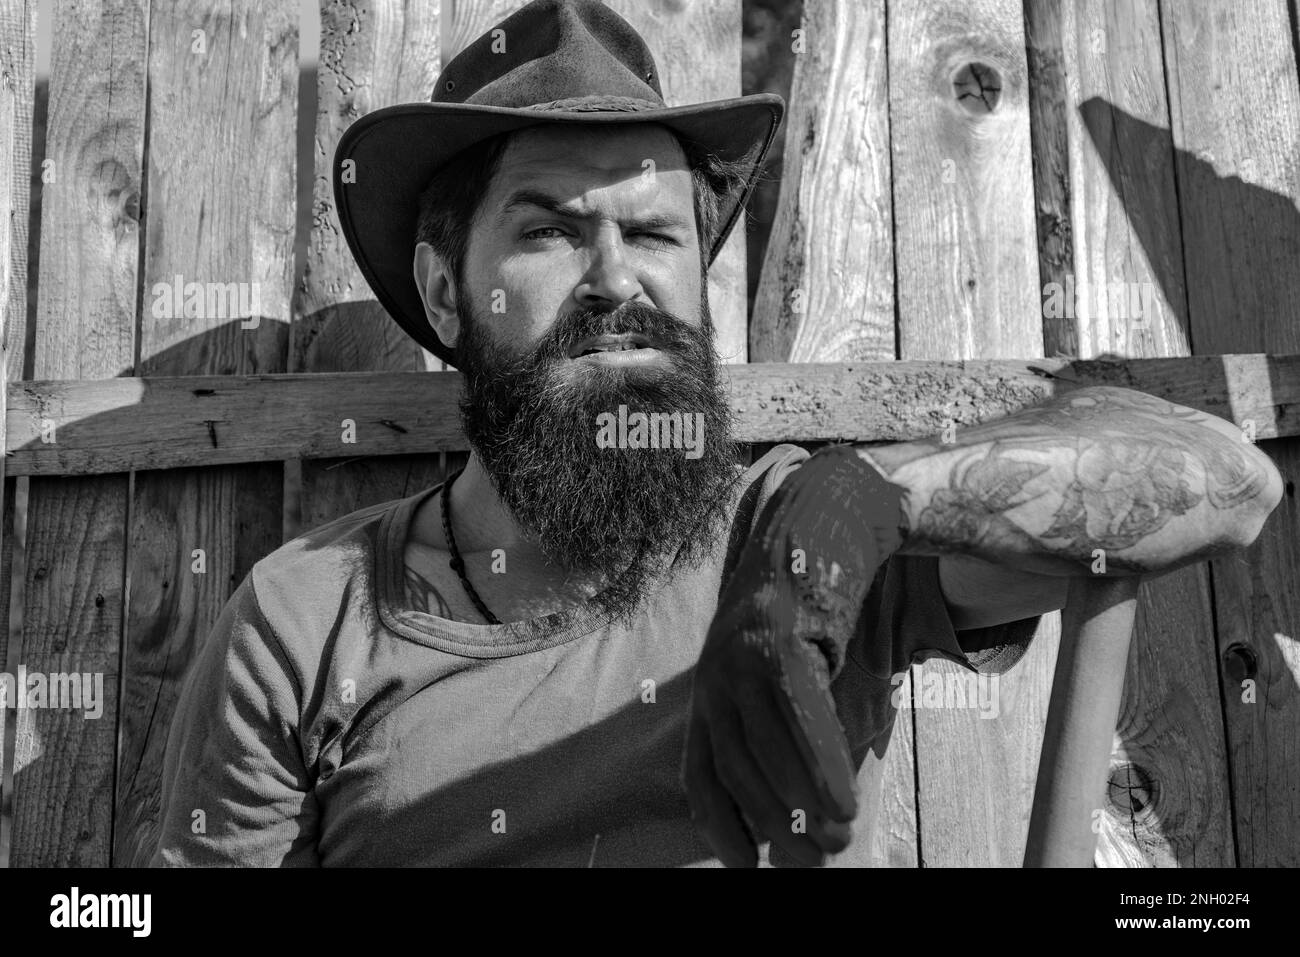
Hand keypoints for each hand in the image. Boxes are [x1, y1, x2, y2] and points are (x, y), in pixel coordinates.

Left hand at [681, 444, 908, 865]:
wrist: (826, 517)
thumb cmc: (813, 604)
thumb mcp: (789, 665)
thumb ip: (788, 720)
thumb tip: (804, 791)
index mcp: (713, 685)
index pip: (703, 768)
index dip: (720, 822)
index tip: (743, 865)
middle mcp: (716, 670)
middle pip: (737, 766)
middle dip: (775, 822)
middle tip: (815, 859)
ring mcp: (741, 648)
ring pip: (766, 745)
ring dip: (802, 802)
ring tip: (835, 837)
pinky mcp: (778, 629)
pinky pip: (798, 710)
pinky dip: (820, 760)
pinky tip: (842, 798)